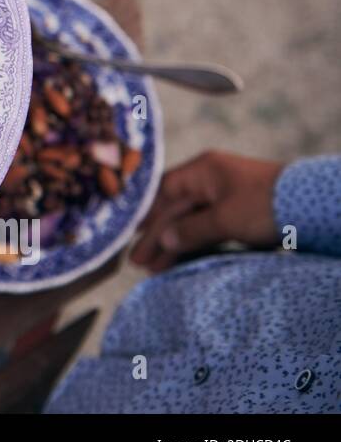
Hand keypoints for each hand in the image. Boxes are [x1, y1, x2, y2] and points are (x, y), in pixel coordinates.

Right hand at [130, 150, 283, 271]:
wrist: (312, 206)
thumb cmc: (265, 205)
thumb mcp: (223, 219)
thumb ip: (189, 231)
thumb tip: (162, 242)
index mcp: (203, 171)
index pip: (163, 192)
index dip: (145, 216)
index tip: (130, 238)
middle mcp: (211, 180)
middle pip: (175, 210)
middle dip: (157, 237)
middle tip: (139, 263)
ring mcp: (226, 197)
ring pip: (191, 222)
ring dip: (174, 245)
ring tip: (157, 270)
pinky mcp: (240, 213)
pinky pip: (208, 229)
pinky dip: (195, 245)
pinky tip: (182, 261)